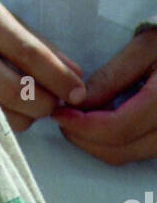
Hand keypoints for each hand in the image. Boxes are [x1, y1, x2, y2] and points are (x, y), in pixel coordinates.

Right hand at [0, 0, 85, 132]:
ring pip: (1, 110)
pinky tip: (8, 103)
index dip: (57, 76)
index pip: (26, 51)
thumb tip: (75, 76)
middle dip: (44, 101)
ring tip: (28, 97)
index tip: (78, 91)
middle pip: (14, 87)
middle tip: (54, 99)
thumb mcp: (6, 19)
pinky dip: (8, 118)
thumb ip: (40, 45)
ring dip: (27, 113)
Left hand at [53, 27, 156, 164]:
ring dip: (96, 143)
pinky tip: (97, 121)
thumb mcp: (144, 47)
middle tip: (61, 116)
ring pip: (127, 155)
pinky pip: (137, 151)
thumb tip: (79, 101)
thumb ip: (112, 76)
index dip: (82, 125)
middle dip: (83, 137)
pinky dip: (113, 142)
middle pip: (120, 150)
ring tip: (75, 117)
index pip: (118, 128)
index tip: (58, 112)